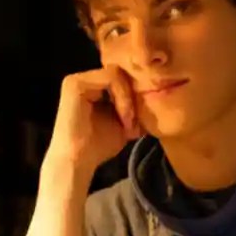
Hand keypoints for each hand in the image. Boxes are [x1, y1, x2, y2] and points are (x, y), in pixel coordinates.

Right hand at [43, 65, 143, 184]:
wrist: (79, 162)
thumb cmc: (99, 146)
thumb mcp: (125, 122)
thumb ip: (135, 106)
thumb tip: (160, 94)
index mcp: (92, 87)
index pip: (123, 77)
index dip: (135, 95)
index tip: (138, 122)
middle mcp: (83, 80)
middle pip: (121, 73)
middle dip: (133, 96)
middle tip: (134, 122)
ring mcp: (77, 80)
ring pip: (118, 74)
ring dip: (128, 98)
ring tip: (128, 121)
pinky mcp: (75, 83)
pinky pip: (111, 78)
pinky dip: (122, 97)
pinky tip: (123, 117)